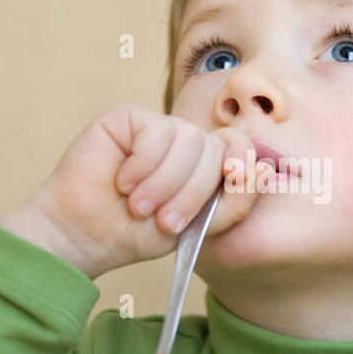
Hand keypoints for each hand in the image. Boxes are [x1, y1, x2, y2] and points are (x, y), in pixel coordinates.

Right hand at [0, 103, 274, 278]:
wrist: (85, 235)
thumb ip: (233, 203)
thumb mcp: (196, 228)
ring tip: (139, 205)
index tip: (220, 198)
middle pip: (215, 149)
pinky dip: (143, 165)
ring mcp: (156, 126)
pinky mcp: (127, 117)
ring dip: (164, 183)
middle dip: (192, 192)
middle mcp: (184, 141)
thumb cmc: (136, 233)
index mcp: (204, 164)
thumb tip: (268, 170)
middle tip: (163, 220)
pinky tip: (123, 182)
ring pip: (188, 139)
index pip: (240, 149)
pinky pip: (157, 132)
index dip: (238, 170)